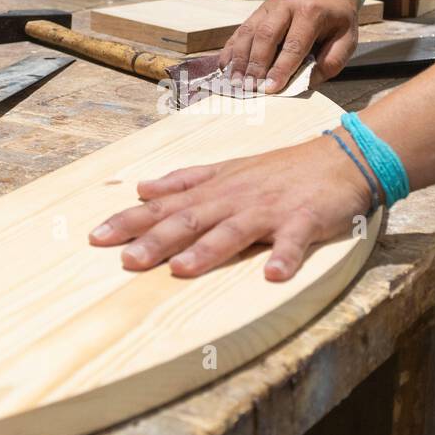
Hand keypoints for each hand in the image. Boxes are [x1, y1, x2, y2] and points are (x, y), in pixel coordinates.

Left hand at [89, 135, 372, 280]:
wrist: (339, 158)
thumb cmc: (280, 169)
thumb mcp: (227, 169)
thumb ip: (185, 180)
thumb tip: (141, 188)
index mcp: (216, 189)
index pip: (165, 206)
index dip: (130, 221)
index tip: (96, 237)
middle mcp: (236, 198)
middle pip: (191, 219)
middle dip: (157, 240)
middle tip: (126, 261)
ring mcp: (269, 209)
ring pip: (233, 231)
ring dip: (207, 250)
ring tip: (181, 269)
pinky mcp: (304, 220)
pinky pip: (293, 242)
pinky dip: (285, 258)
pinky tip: (274, 275)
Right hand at [219, 0, 359, 92]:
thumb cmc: (337, 19)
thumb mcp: (346, 39)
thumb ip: (330, 62)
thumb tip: (305, 83)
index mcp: (311, 12)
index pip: (294, 44)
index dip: (281, 68)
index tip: (271, 88)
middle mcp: (286, 5)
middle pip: (265, 36)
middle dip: (256, 64)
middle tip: (248, 87)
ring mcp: (268, 6)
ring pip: (249, 32)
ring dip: (240, 59)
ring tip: (235, 81)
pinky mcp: (258, 11)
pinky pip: (241, 30)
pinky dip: (231, 49)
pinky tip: (224, 66)